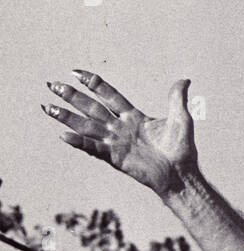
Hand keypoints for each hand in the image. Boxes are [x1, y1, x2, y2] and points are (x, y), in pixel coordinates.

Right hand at [43, 71, 196, 195]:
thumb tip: (184, 80)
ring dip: (67, 117)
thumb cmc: (182, 150)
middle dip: (71, 96)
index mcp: (134, 117)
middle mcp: (121, 128)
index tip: (75, 72)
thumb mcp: (181, 119)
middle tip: (52, 85)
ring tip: (48, 107)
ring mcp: (117, 142)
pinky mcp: (116, 157)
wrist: (182, 174)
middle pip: (91, 108)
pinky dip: (80, 142)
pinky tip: (64, 135)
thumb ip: (177, 98)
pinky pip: (95, 148)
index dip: (93, 84)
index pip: (109, 95)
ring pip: (87, 126)